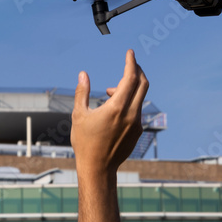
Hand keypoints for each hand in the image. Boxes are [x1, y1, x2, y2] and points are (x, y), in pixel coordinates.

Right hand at [70, 49, 148, 176]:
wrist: (98, 168)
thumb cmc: (85, 142)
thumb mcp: (78, 115)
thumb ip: (82, 92)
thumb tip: (83, 74)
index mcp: (116, 108)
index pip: (130, 78)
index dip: (131, 63)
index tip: (130, 53)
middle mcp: (130, 114)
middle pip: (142, 84)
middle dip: (137, 70)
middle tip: (129, 63)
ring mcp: (136, 123)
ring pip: (139, 97)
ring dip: (128, 88)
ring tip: (109, 91)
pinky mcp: (137, 131)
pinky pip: (137, 109)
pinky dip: (129, 101)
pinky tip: (114, 107)